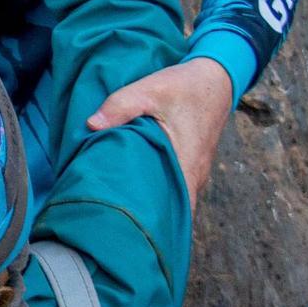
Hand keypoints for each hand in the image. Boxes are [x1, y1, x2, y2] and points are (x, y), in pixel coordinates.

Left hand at [88, 57, 232, 213]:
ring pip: (173, 199)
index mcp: (187, 165)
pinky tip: (136, 186)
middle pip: (171, 211)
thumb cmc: (186, 87)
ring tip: (120, 206)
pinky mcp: (191, 166)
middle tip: (112, 218)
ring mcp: (195, 173)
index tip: (126, 228)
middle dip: (145, 218)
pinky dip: (158, 189)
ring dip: (152, 203)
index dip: (153, 225)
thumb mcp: (151, 90)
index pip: (175, 212)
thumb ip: (120, 105)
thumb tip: (91, 125)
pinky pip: (175, 186)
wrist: (216, 78)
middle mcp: (195, 176)